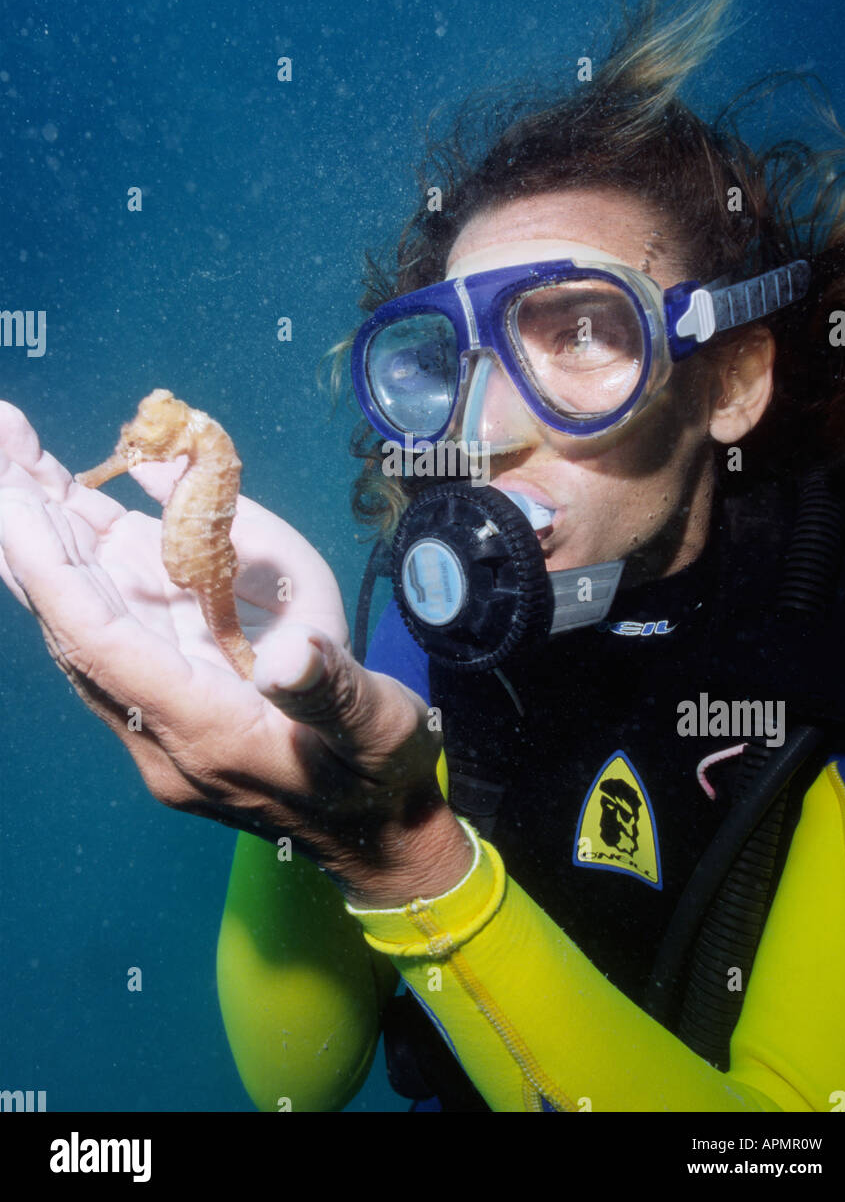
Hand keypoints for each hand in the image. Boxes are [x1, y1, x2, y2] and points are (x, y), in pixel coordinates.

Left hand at [0, 402, 472, 905]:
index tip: (9, 496)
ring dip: (49, 533)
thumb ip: (330, 694)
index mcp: (202, 732)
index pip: (100, 643)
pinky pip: (112, 620)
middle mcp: (157, 724)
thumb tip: (288, 660)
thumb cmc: (380, 777)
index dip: (51, 570)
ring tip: (17, 452)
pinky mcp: (167, 694)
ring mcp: (154, 708)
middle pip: (72, 615)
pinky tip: (70, 506)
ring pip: (84, 613)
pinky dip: (86, 560)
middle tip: (1, 436)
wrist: (374, 834)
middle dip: (29, 526)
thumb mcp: (378, 733)